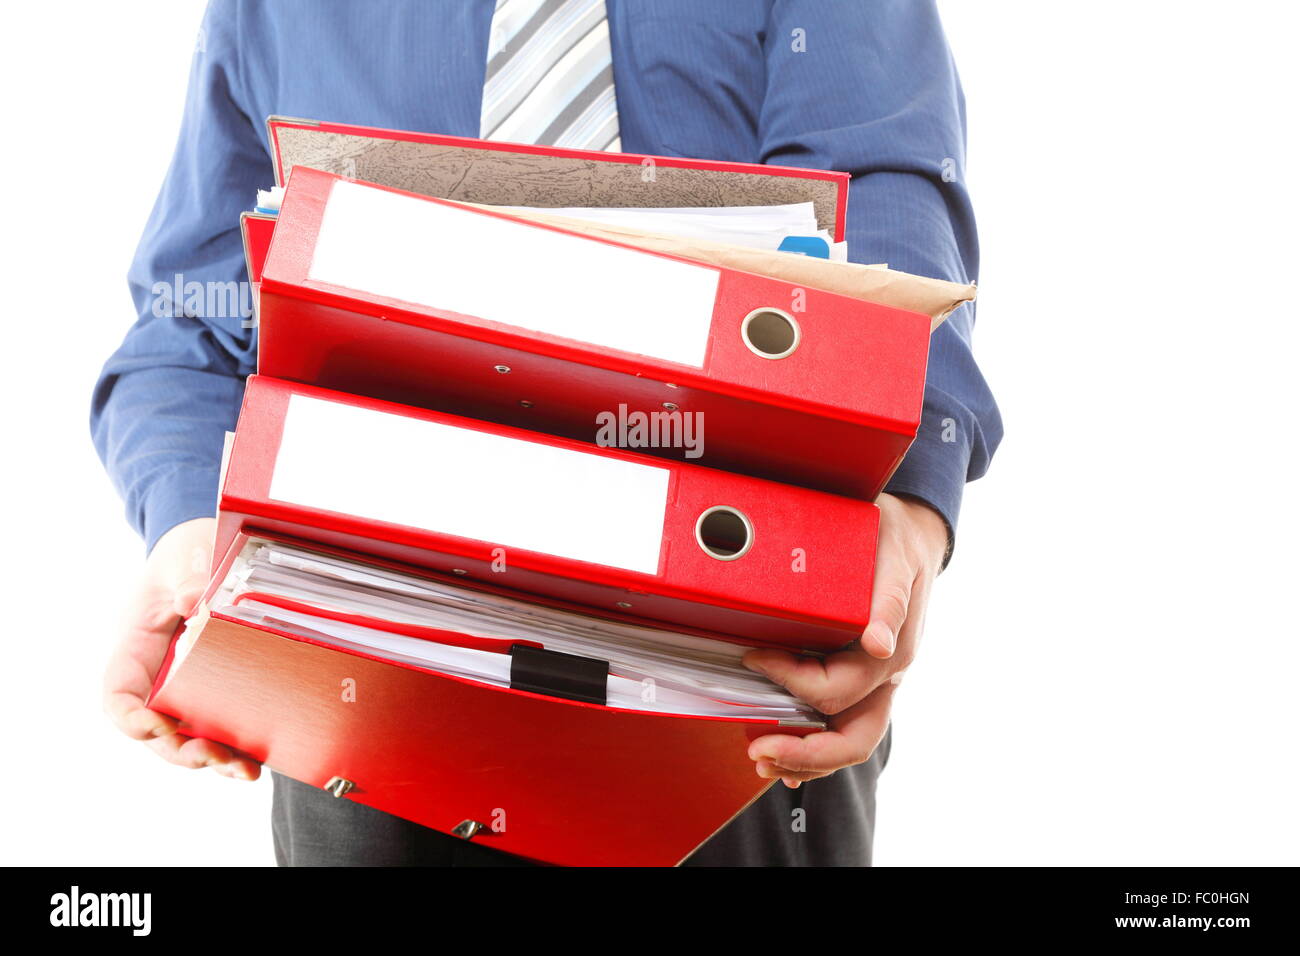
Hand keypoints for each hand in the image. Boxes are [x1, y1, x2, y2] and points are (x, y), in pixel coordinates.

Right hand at [103, 517, 260, 779]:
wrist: (214, 551)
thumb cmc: (188, 553)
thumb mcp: (186, 555)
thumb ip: (187, 576)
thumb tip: (194, 603)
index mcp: (137, 647)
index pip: (120, 695)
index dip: (131, 719)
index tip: (156, 725)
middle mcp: (161, 676)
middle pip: (158, 730)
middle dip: (182, 750)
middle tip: (213, 756)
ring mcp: (193, 686)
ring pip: (194, 735)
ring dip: (217, 757)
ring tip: (245, 770)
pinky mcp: (225, 689)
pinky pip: (227, 723)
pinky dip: (242, 744)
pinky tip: (265, 757)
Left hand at [743, 493, 948, 787]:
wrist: (913, 535)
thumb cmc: (897, 541)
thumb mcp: (894, 557)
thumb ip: (888, 601)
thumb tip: (879, 644)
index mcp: (892, 652)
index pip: (838, 691)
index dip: (790, 682)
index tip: (754, 658)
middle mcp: (887, 676)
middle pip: (852, 739)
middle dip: (802, 751)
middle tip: (757, 748)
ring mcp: (877, 683)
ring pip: (848, 742)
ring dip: (805, 759)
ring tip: (762, 756)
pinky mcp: (863, 681)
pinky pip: (844, 728)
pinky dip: (815, 751)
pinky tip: (787, 764)